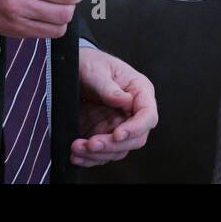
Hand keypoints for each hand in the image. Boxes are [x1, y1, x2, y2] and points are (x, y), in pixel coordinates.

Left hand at [71, 49, 156, 167]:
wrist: (72, 69)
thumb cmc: (90, 63)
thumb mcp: (96, 70)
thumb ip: (108, 87)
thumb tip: (124, 100)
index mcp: (139, 92)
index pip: (147, 115)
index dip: (135, 128)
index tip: (117, 134)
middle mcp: (132, 112)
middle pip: (135, 139)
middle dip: (112, 145)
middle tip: (91, 144)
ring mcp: (119, 125)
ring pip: (118, 150)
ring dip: (98, 154)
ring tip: (76, 148)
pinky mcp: (104, 135)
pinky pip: (102, 153)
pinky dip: (89, 158)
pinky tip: (76, 155)